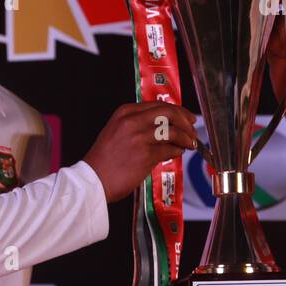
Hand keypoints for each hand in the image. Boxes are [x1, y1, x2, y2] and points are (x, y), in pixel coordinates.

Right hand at [83, 101, 197, 200]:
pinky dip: (178, 150)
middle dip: (186, 121)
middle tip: (193, 130)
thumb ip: (138, 125)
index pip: (159, 105)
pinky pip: (170, 149)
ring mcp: (140, 137)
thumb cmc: (104, 160)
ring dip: (186, 138)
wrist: (92, 180)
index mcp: (125, 112)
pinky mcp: (146, 155)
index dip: (178, 111)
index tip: (187, 118)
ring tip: (190, 144)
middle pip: (169, 113)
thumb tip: (165, 126)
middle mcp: (133, 121)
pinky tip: (178, 153)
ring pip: (173, 131)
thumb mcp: (117, 132)